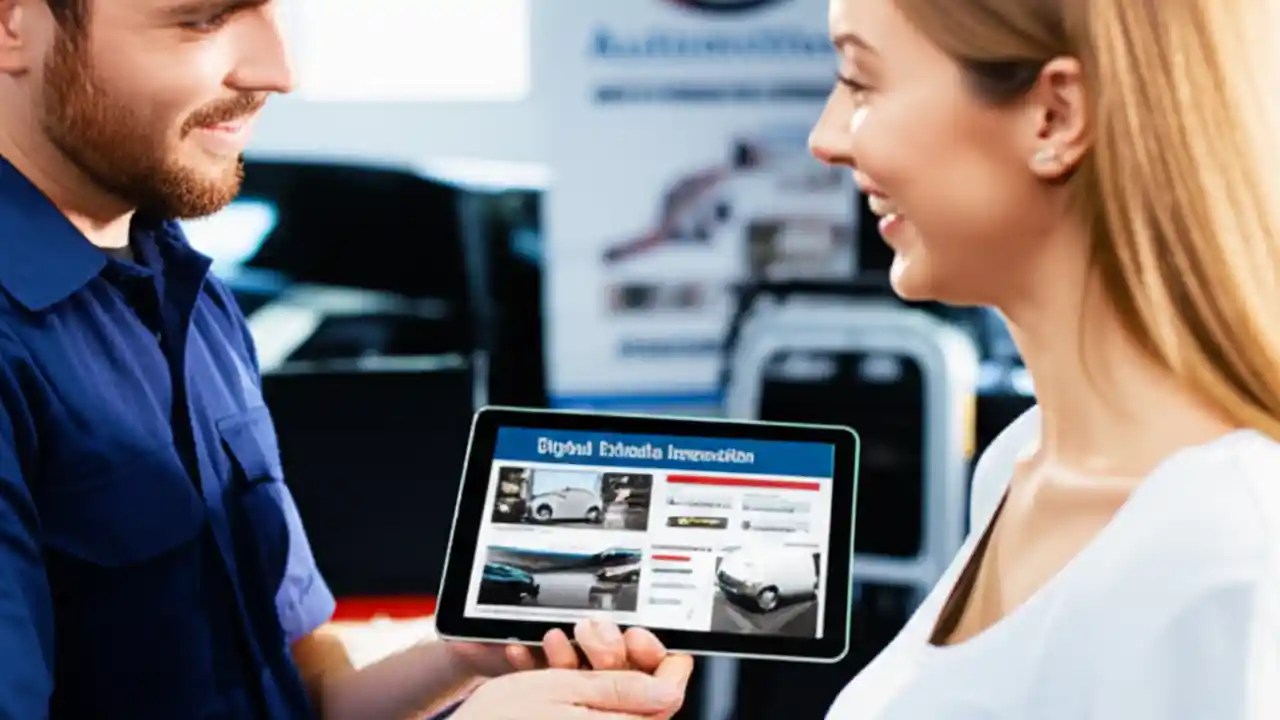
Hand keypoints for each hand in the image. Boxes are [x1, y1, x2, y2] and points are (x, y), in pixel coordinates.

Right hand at [449, 621, 692, 719]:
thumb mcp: (563, 693)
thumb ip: (621, 691)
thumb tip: (671, 689)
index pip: (667, 694)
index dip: (662, 658)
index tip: (642, 634)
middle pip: (635, 686)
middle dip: (611, 649)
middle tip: (586, 632)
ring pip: (602, 687)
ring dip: (578, 658)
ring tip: (550, 642)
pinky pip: (576, 697)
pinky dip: (558, 675)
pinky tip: (535, 660)